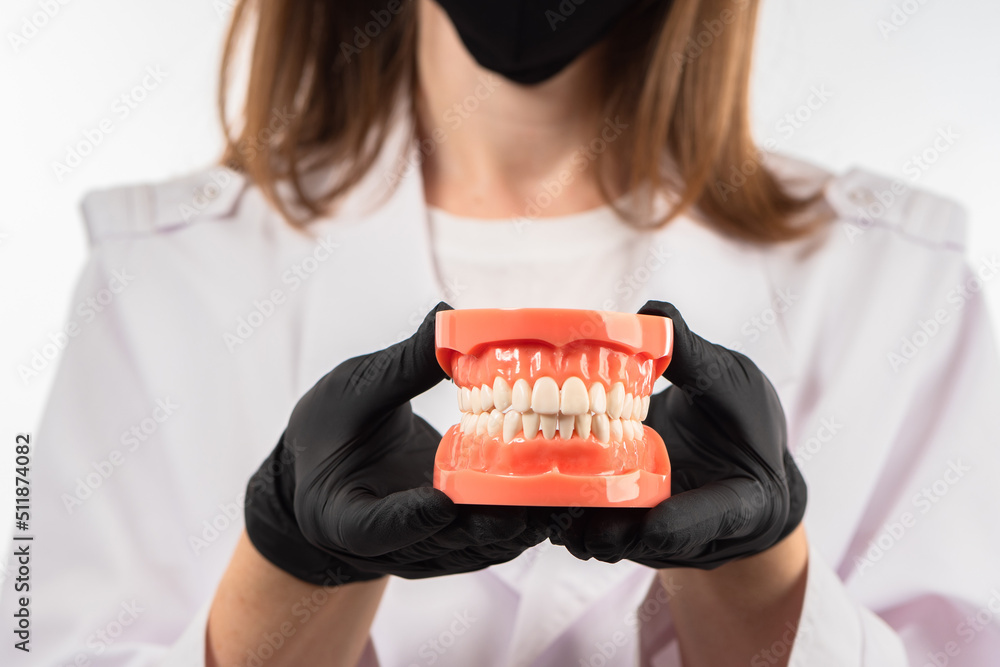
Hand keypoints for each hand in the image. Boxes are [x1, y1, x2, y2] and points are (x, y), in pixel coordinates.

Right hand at [244, 303, 545, 584]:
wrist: (328, 475)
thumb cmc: (330, 431)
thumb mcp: (354, 391)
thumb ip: (402, 366)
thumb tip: (446, 313)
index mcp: (344, 514)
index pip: (377, 527)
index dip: (410, 519)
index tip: (442, 500)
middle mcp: (390, 546)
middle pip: (444, 544)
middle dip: (491, 522)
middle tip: (534, 496)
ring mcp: (426, 553)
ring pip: (479, 548)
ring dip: (522, 526)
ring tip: (564, 494)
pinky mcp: (456, 547)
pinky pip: (494, 541)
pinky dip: (526, 522)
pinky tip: (562, 493)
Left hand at [554, 301, 805, 568]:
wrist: (741, 467)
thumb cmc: (744, 425)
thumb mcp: (730, 384)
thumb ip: (693, 358)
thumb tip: (653, 312)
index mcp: (738, 502)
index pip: (706, 522)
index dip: (676, 526)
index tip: (650, 521)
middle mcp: (692, 532)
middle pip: (641, 543)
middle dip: (603, 530)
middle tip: (563, 506)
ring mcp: (654, 536)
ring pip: (607, 542)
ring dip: (572, 523)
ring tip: (536, 492)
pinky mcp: (624, 530)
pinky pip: (590, 529)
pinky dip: (563, 512)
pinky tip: (530, 484)